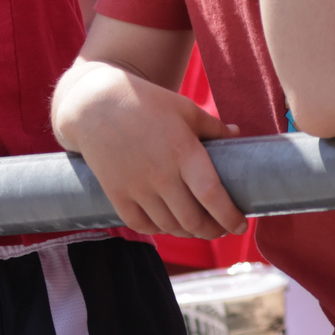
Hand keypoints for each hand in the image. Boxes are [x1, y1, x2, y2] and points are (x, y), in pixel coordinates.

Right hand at [68, 63, 244, 237]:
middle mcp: (161, 173)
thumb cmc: (146, 102)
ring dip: (188, 232)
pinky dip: (159, 229)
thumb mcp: (183, 108)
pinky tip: (167, 223)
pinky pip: (142, 225)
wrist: (94, 104)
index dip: (229, 217)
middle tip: (220, 228)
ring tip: (196, 226)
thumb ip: (212, 126)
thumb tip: (238, 135)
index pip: (212, 196)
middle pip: (192, 220)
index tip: (240, 225)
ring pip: (169, 226)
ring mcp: (136, 186)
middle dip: (212, 231)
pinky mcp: (116, 193)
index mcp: (183, 151)